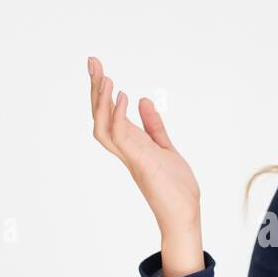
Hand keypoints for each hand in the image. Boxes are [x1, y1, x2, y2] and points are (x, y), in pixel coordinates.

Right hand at [88, 56, 203, 276]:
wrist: (184, 215)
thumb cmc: (176, 188)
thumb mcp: (166, 148)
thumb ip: (154, 126)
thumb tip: (144, 100)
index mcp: (131, 146)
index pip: (110, 115)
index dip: (102, 92)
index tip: (99, 68)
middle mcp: (126, 151)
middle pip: (100, 117)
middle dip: (95, 89)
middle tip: (93, 61)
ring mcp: (131, 157)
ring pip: (103, 127)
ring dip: (102, 101)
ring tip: (106, 77)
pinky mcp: (140, 163)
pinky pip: (121, 138)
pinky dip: (119, 116)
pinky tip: (125, 97)